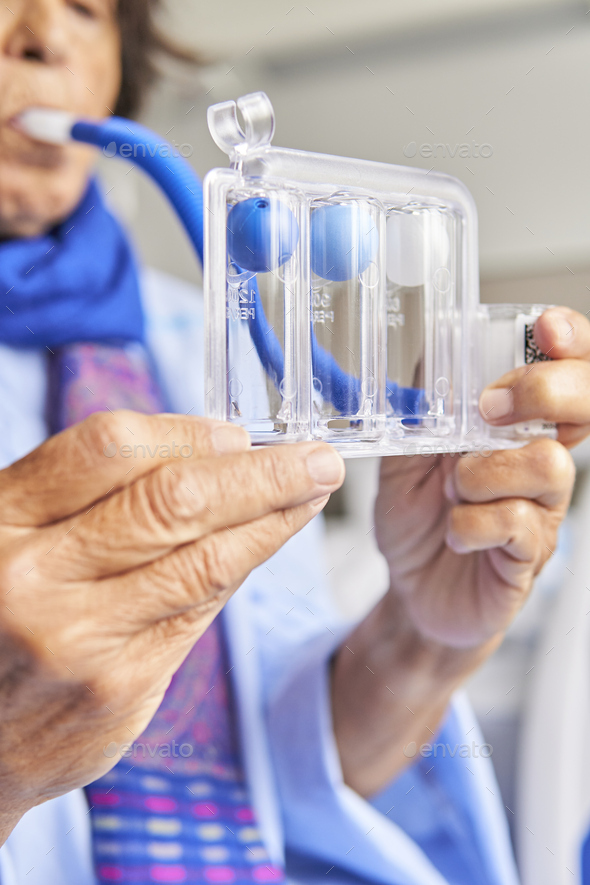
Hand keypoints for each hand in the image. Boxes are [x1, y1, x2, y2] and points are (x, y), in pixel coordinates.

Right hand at [0, 411, 343, 840]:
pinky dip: (244, 567)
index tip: (239, 432)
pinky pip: (200, 612)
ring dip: (273, 520)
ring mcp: (79, 642)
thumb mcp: (12, 531)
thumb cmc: (0, 610)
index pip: (111, 449)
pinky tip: (270, 541)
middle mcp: (33, 579)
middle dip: (261, 474)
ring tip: (313, 492)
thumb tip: (213, 448)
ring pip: (202, 562)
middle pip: (172, 503)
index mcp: (1, 520)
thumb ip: (89, 490)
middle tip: (316, 457)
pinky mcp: (119, 691)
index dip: (188, 433)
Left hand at [332, 307, 584, 795]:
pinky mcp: (528, 556)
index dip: (570, 343)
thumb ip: (421, 412)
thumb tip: (429, 354)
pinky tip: (454, 531)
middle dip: (541, 392)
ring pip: (549, 464)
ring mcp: (539, 510)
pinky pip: (519, 525)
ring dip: (488, 471)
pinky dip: (473, 523)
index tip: (545, 327)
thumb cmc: (418, 522)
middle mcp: (536, 463)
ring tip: (452, 491)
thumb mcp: (405, 456)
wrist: (411, 593)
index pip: (565, 374)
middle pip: (580, 408)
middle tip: (489, 409)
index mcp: (512, 430)